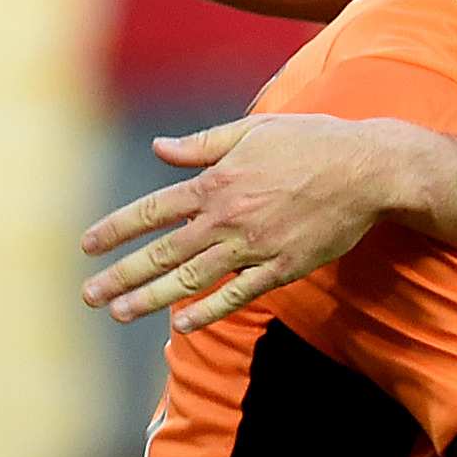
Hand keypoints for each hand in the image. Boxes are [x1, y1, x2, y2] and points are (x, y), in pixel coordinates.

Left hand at [81, 114, 405, 330]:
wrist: (368, 171)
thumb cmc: (312, 142)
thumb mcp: (253, 131)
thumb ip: (203, 146)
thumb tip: (159, 148)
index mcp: (217, 183)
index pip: (152, 210)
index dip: (116, 229)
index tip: (88, 245)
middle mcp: (228, 219)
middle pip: (163, 252)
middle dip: (122, 275)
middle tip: (90, 295)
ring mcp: (254, 247)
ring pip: (192, 279)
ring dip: (152, 299)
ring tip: (120, 314)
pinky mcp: (283, 268)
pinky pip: (238, 295)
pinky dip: (208, 311)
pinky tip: (182, 325)